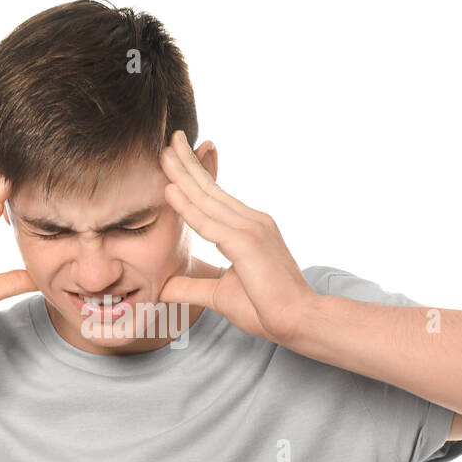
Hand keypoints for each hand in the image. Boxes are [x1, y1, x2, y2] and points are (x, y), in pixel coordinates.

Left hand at [157, 131, 315, 344]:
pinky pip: (209, 223)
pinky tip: (169, 191)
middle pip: (210, 188)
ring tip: (162, 155)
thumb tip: (163, 289)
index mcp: (249, 228)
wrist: (298, 320)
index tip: (176, 157)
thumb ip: (191, 288)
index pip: (215, 196)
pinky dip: (188, 207)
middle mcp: (252, 221)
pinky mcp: (247, 243)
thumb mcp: (219, 295)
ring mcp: (251, 229)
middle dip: (186, 163)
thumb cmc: (266, 309)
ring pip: (207, 199)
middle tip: (168, 140)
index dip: (195, 175)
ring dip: (182, 175)